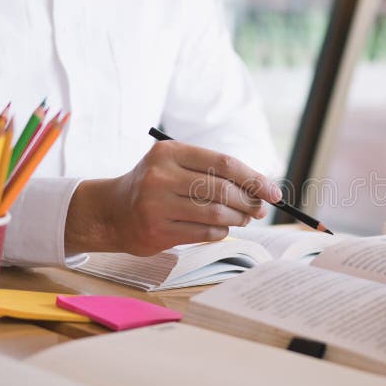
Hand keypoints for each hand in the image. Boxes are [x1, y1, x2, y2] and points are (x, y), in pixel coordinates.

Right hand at [65, 141, 281, 255]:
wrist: (111, 212)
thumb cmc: (156, 186)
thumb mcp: (176, 166)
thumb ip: (214, 173)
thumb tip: (262, 191)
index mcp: (169, 152)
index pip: (223, 163)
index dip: (254, 178)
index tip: (274, 192)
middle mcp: (160, 176)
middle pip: (222, 190)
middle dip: (249, 201)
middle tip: (260, 209)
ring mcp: (156, 205)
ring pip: (216, 213)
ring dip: (238, 218)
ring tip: (244, 218)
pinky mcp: (157, 232)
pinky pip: (205, 233)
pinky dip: (222, 232)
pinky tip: (222, 228)